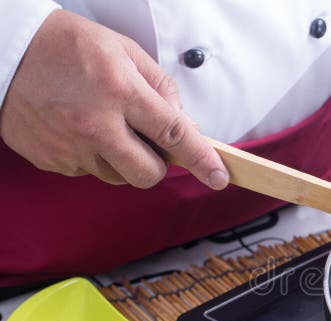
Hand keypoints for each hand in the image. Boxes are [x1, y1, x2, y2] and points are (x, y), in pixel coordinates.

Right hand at [0, 10, 228, 188]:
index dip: (202, 159)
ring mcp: (70, 146)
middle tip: (147, 141)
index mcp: (119, 90)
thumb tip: (186, 125)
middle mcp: (95, 124)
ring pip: (118, 177)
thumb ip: (161, 89)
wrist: (4, 50)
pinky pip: (88, 172)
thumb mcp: (123, 51)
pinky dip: (93, 158)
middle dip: (157, 165)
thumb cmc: (66, 45)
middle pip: (148, 173)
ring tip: (104, 125)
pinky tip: (78, 129)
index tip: (219, 177)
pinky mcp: (51, 159)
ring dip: (123, 160)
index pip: (174, 134)